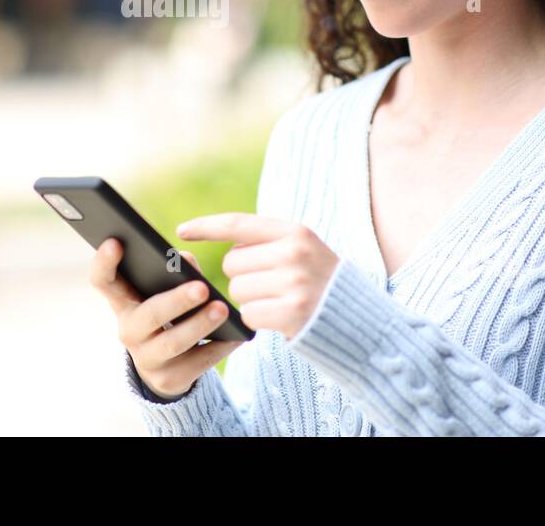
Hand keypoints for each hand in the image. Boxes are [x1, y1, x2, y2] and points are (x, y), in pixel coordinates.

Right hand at [89, 238, 243, 399]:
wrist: (166, 365)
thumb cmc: (166, 311)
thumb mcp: (164, 291)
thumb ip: (175, 270)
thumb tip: (185, 261)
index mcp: (122, 301)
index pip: (103, 281)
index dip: (104, 262)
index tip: (116, 242)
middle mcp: (128, 331)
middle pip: (148, 315)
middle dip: (176, 301)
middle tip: (201, 287)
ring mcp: (147, 359)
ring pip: (173, 342)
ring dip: (200, 325)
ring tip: (223, 310)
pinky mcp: (169, 380)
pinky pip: (197, 363)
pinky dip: (219, 347)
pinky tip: (236, 335)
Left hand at [175, 213, 339, 340]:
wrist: (362, 321)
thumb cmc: (321, 285)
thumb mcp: (303, 251)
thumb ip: (269, 244)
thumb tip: (224, 249)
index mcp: (295, 231)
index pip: (238, 223)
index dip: (206, 227)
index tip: (182, 231)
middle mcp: (294, 252)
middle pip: (232, 263)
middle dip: (242, 277)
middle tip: (271, 285)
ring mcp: (294, 282)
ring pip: (237, 290)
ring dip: (250, 300)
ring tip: (279, 301)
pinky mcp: (292, 312)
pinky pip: (248, 314)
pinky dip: (257, 320)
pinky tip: (279, 317)